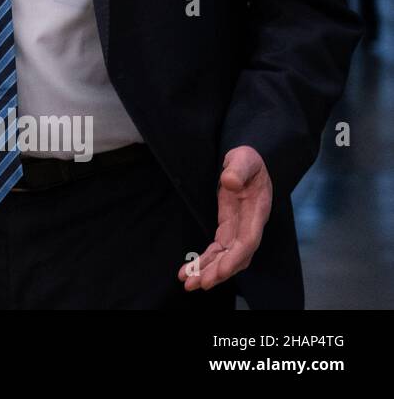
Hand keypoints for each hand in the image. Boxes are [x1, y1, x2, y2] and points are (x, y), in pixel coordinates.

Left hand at [176, 146, 271, 291]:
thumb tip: (229, 182)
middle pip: (236, 256)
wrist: (248, 161)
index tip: (221, 271)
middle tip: (196, 285)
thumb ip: (239, 169)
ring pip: (226, 257)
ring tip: (188, 283)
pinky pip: (217, 250)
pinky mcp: (227, 228)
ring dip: (208, 271)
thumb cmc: (248, 159)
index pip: (248, 240)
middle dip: (218, 272)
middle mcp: (249, 225)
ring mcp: (238, 229)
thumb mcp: (244, 158)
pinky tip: (189, 270)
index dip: (235, 257)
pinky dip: (205, 261)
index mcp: (256, 211)